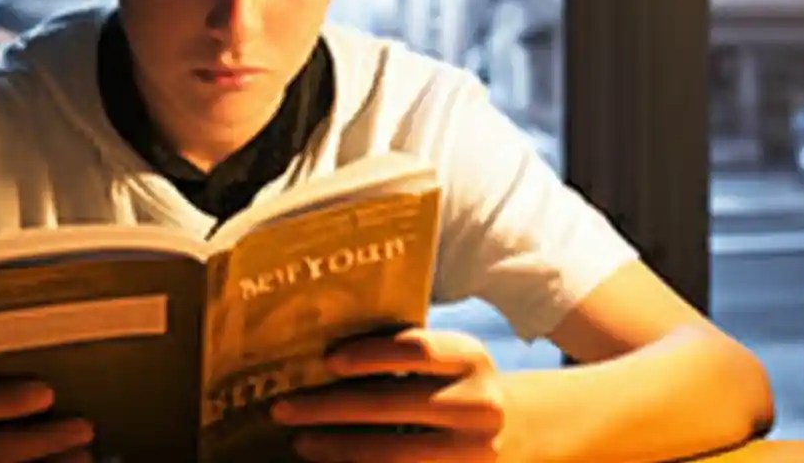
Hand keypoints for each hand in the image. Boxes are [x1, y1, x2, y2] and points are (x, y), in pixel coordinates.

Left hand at [270, 328, 527, 461]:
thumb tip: (321, 358)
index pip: (415, 350)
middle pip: (391, 403)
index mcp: (470, 358)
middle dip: (329, 407)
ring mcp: (474, 452)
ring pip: (393, 453)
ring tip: (300, 441)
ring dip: (338, 448)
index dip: (368, 355)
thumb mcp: (447, 358)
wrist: (520, 426)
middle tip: (283, 408)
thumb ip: (402, 354)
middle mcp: (478, 404)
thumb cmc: (457, 383)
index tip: (326, 360)